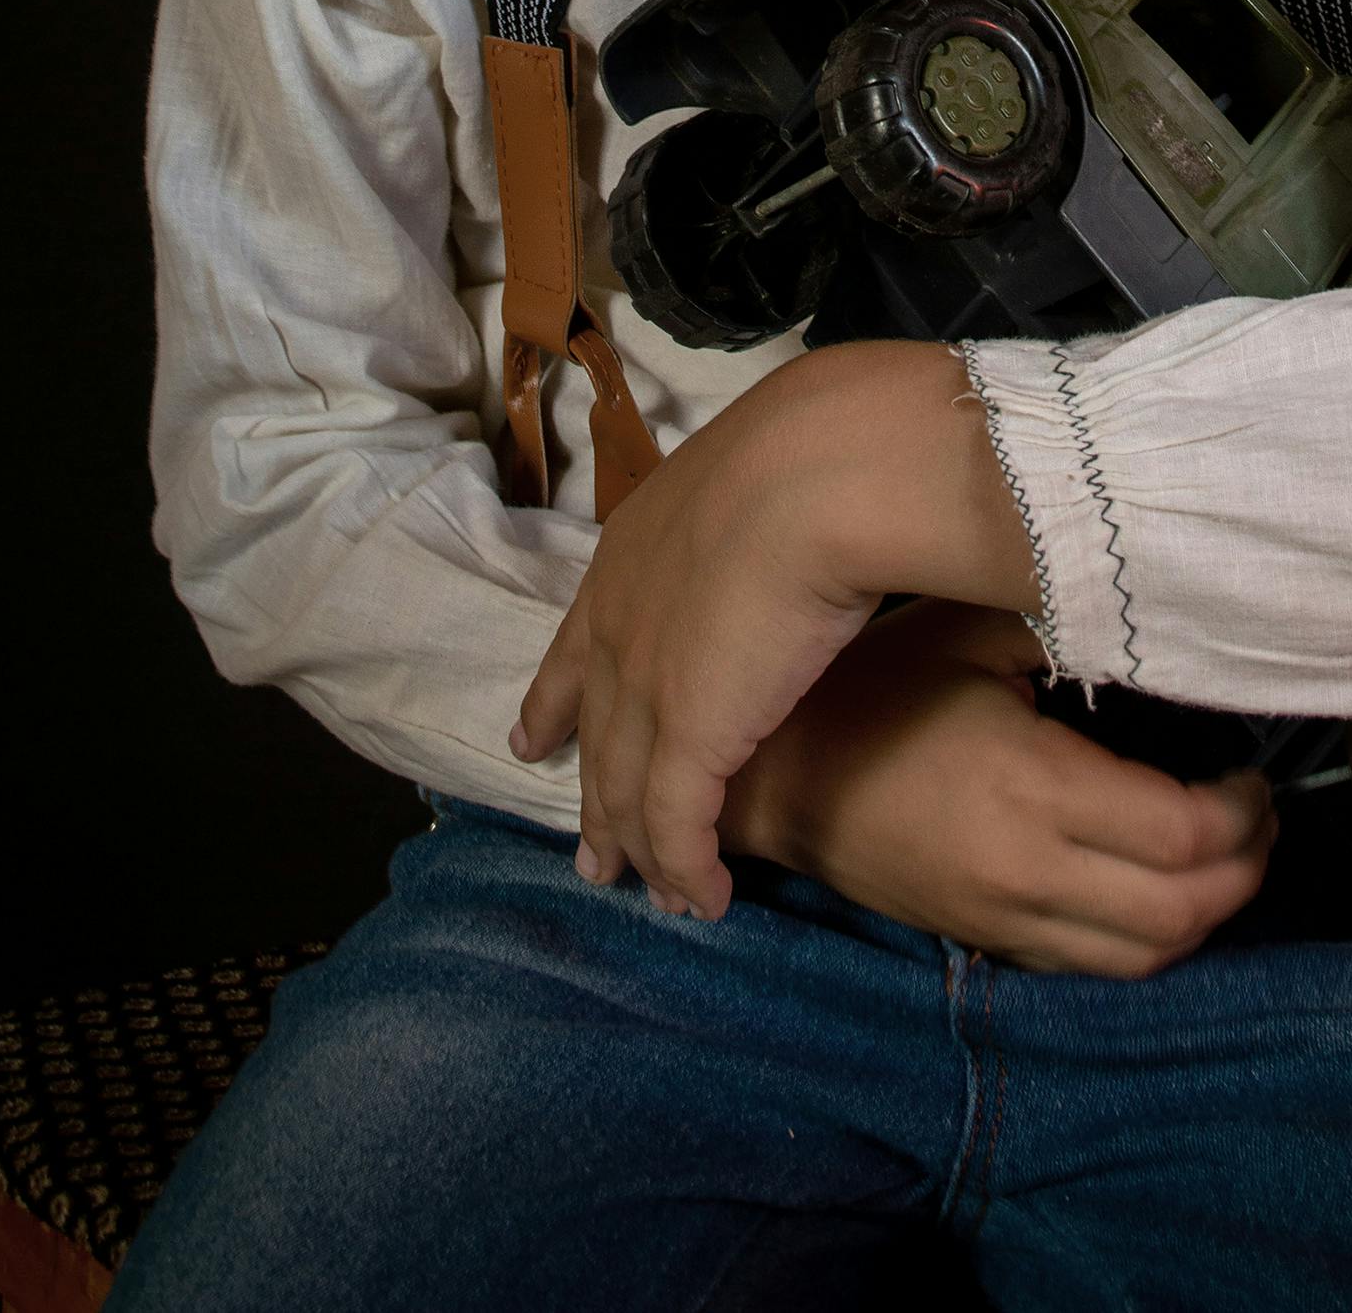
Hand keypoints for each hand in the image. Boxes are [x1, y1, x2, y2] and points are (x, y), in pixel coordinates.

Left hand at [512, 341, 1036, 918]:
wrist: (821, 473)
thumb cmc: (816, 453)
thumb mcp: (762, 476)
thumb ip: (759, 512)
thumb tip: (806, 515)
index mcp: (632, 554)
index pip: (577, 644)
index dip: (555, 699)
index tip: (530, 737)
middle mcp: (619, 623)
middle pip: (596, 729)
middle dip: (593, 794)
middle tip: (593, 853)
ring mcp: (644, 685)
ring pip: (625, 787)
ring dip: (638, 846)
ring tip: (651, 891)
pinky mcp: (687, 740)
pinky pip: (675, 829)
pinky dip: (686, 869)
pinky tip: (704, 898)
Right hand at [725, 600, 1277, 974]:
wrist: (777, 775)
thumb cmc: (875, 688)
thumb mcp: (972, 631)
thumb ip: (1069, 623)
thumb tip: (1158, 607)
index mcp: (1033, 790)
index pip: (1182, 837)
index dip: (1240, 814)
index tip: (1251, 770)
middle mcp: (1028, 874)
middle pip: (1181, 914)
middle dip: (1243, 870)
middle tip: (1257, 815)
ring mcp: (1005, 921)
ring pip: (1144, 959)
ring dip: (1204, 918)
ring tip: (1224, 855)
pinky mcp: (986, 941)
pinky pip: (1091, 968)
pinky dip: (1146, 942)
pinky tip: (1157, 888)